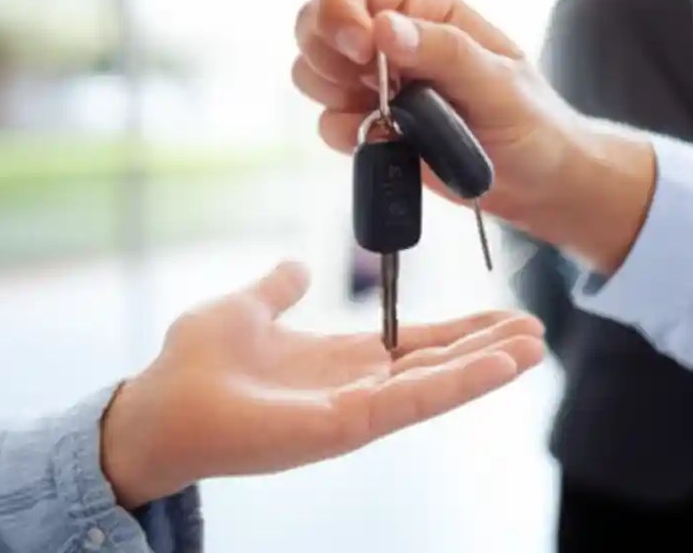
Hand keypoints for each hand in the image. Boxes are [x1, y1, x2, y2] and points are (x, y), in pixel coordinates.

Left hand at [100, 261, 544, 508]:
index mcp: (338, 361)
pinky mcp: (346, 426)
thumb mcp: (245, 308)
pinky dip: (460, 384)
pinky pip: (413, 402)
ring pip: (436, 386)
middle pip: (437, 366)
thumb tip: (297, 266)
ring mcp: (354, 410)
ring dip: (486, 368)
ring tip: (535, 346)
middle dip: (486, 349)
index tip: (501, 315)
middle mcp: (355, 388)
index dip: (458, 331)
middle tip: (537, 330)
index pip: (414, 345)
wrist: (155, 406)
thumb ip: (278, 288)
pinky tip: (499, 366)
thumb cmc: (190, 365)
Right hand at [292, 0, 655, 271]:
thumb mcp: (499, 80)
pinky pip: (328, 124)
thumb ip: (443, 51)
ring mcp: (377, 87)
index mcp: (424, 12)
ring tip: (390, 114)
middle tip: (365, 83)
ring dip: (333, 95)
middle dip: (325, 53)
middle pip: (315, 24)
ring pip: (312, 73)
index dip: (337, 10)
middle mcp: (392, 43)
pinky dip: (348, 136)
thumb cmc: (533, 122)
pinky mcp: (373, 129)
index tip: (360, 47)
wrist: (542, 183)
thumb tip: (383, 28)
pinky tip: (394, 141)